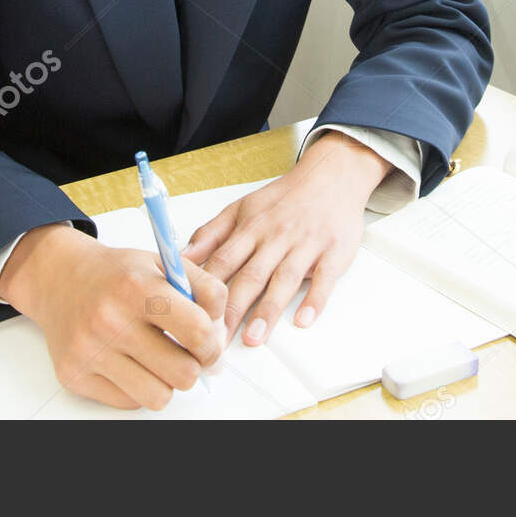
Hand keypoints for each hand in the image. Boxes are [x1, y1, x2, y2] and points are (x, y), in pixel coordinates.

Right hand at [0, 223, 227, 410]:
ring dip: (165, 381)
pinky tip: (129, 363)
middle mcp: (110, 320)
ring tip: (157, 359)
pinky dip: (136, 388)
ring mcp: (90, 351)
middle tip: (186, 353)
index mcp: (137, 286)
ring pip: (158, 397)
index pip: (198, 330)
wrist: (59, 278)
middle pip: (183, 373)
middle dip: (192, 365)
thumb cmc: (116, 273)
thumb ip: (205, 288)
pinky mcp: (74, 376)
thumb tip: (219, 334)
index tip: (209, 343)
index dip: (213, 343)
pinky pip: (128, 403)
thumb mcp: (164, 262)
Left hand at [181, 132, 390, 347]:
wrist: (332, 176)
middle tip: (216, 341)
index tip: (192, 315)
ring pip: (284, 280)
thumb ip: (211, 233)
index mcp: (251, 227)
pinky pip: (324, 278)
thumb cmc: (284, 198)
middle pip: (250, 276)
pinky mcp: (334, 252)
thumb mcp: (242, 208)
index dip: (205, 289)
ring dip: (268, 310)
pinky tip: (304, 319)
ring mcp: (306, 245)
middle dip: (231, 309)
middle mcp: (276, 237)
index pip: (223, 261)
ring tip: (253, 338)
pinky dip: (315, 299)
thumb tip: (180, 257)